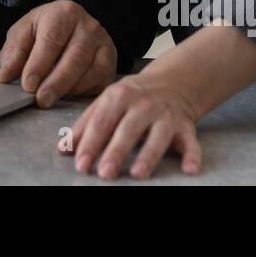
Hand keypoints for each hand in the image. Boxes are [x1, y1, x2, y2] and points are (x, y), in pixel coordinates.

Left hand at [0, 0, 116, 107]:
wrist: (72, 24)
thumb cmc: (45, 28)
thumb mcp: (24, 32)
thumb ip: (14, 52)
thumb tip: (5, 76)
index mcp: (64, 13)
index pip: (52, 39)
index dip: (39, 64)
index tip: (27, 84)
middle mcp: (89, 26)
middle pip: (75, 56)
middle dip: (56, 82)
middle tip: (41, 100)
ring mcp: (104, 43)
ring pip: (92, 70)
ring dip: (70, 89)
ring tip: (51, 100)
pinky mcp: (111, 61)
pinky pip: (101, 81)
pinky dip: (84, 92)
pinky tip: (67, 96)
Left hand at [65, 72, 201, 179]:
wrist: (172, 82)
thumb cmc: (131, 97)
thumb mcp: (106, 103)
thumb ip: (85, 125)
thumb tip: (63, 149)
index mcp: (119, 96)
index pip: (101, 122)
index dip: (90, 143)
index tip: (81, 164)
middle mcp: (143, 105)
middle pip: (127, 130)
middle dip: (116, 151)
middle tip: (104, 173)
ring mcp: (166, 115)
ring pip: (158, 137)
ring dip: (148, 155)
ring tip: (137, 173)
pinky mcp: (186, 127)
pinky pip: (191, 142)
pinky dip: (192, 155)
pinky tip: (190, 169)